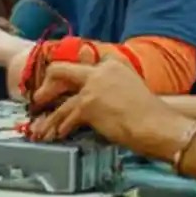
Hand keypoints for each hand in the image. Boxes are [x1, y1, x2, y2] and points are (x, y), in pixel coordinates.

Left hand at [28, 58, 175, 156]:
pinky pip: (67, 118)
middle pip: (61, 70)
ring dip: (50, 117)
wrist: (155, 125)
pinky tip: (58, 135)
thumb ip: (111, 81)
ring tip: (43, 127)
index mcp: (114, 63)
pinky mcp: (88, 105)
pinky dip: (60, 128)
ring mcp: (93, 87)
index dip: (70, 74)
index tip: (61, 83)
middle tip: (39, 98)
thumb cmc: (149, 112)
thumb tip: (96, 81)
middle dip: (47, 86)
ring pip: (61, 101)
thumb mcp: (130, 88)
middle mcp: (101, 70)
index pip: (84, 61)